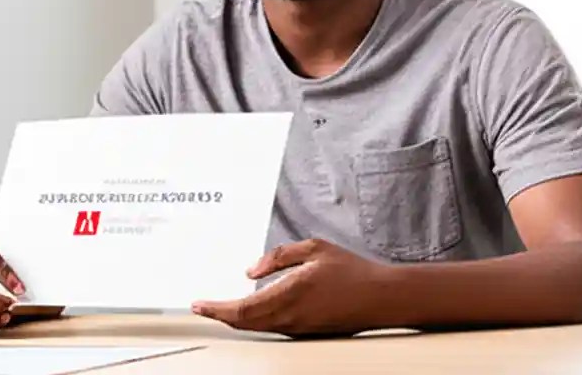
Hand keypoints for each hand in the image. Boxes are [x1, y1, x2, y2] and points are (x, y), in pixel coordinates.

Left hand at [191, 239, 394, 336]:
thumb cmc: (352, 271)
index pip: (243, 308)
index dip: (217, 308)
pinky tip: (249, 311)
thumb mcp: (314, 249)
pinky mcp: (306, 331)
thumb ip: (279, 256)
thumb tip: (250, 270)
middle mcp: (291, 316)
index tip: (199, 304)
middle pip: (245, 323)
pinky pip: (273, 328)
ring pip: (258, 328)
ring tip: (220, 308)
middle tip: (203, 307)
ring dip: (236, 319)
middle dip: (220, 315)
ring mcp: (299, 328)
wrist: (382, 298)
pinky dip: (254, 321)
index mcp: (290, 294)